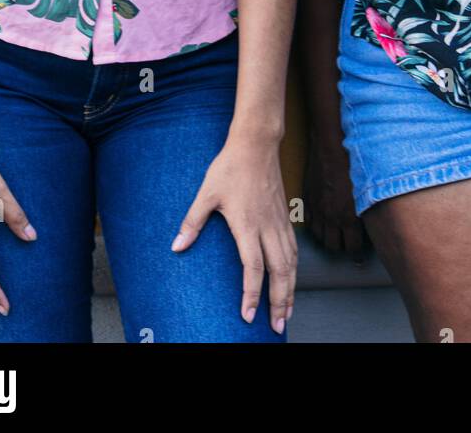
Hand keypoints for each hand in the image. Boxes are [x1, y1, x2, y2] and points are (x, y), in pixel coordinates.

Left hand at [171, 133, 296, 332]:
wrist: (256, 144)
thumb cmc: (230, 166)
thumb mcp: (206, 193)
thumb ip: (192, 222)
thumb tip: (176, 246)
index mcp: (248, 224)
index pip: (253, 267)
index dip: (251, 294)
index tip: (248, 315)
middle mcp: (267, 226)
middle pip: (279, 272)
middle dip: (279, 301)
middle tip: (276, 325)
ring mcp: (278, 221)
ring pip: (290, 263)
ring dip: (290, 289)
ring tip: (287, 311)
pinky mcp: (284, 216)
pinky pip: (293, 249)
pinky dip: (294, 269)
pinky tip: (291, 279)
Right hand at [304, 131, 367, 255]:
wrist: (331, 145)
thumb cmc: (353, 163)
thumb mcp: (366, 189)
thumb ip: (368, 209)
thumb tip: (374, 222)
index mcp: (348, 217)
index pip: (353, 248)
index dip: (357, 253)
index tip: (360, 254)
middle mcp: (331, 217)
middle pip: (334, 246)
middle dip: (342, 247)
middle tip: (347, 243)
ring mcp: (317, 208)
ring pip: (319, 236)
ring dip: (327, 237)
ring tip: (334, 234)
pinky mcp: (307, 198)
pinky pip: (308, 221)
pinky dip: (314, 224)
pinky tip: (321, 221)